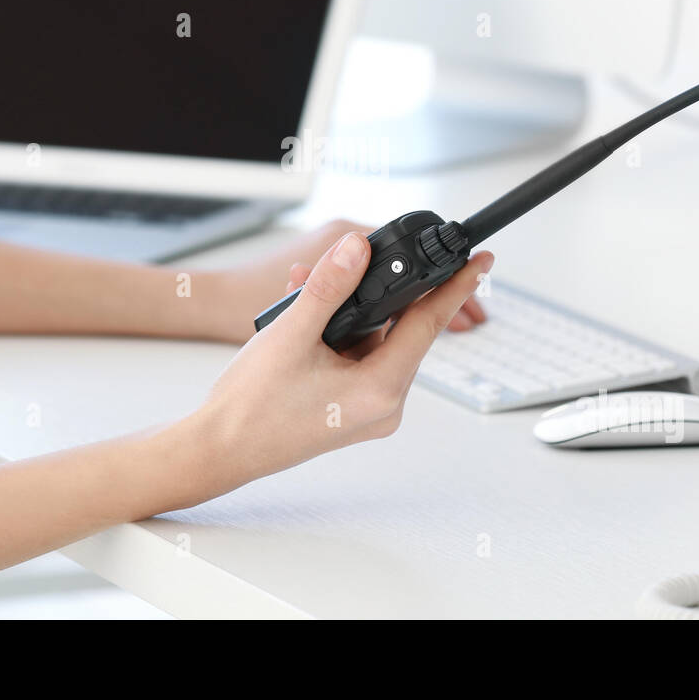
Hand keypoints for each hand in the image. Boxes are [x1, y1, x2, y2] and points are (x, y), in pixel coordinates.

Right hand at [186, 231, 493, 491]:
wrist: (218, 449)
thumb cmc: (251, 408)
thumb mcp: (292, 334)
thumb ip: (328, 287)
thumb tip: (357, 250)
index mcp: (380, 390)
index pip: (429, 324)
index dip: (456, 286)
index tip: (480, 261)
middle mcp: (383, 404)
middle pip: (400, 329)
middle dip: (378, 289)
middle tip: (360, 257)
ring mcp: (367, 408)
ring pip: (373, 339)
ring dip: (346, 308)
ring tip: (305, 284)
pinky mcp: (350, 407)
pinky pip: (356, 356)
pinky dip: (337, 330)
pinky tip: (304, 309)